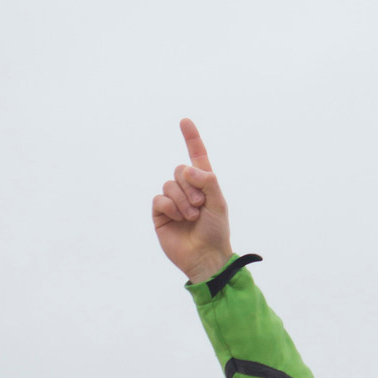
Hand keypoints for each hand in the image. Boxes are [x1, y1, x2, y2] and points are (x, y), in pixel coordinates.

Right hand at [152, 119, 234, 283]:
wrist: (205, 256)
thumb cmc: (215, 230)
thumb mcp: (218, 202)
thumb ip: (207, 181)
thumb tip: (187, 169)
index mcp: (203, 183)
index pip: (196, 156)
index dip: (191, 138)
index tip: (184, 121)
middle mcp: (187, 189)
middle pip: (180, 170)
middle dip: (191, 186)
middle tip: (200, 205)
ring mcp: (172, 201)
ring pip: (169, 185)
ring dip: (182, 200)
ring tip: (191, 216)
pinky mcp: (160, 214)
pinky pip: (159, 199)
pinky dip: (170, 206)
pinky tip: (177, 218)